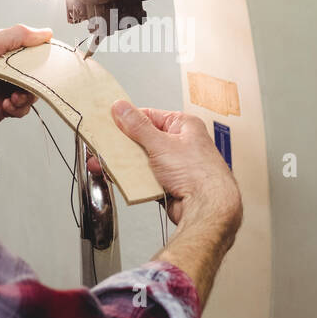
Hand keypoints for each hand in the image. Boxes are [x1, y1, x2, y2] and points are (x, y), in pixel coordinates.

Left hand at [0, 25, 51, 132]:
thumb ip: (18, 35)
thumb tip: (44, 32)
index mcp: (4, 52)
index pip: (32, 52)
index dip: (43, 55)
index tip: (50, 59)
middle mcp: (6, 71)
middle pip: (35, 75)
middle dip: (37, 79)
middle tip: (35, 80)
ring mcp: (5, 90)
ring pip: (31, 94)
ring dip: (27, 95)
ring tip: (15, 94)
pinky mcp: (3, 108)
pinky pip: (21, 110)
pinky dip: (18, 107)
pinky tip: (7, 103)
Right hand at [109, 100, 241, 234]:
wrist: (207, 209)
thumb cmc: (198, 175)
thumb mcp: (161, 144)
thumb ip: (138, 126)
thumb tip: (122, 108)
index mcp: (183, 126)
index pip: (149, 116)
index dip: (128, 120)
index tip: (110, 124)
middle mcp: (181, 143)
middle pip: (144, 139)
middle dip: (126, 146)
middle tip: (109, 148)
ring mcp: (175, 165)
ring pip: (144, 160)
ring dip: (130, 164)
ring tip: (115, 166)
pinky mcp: (170, 183)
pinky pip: (147, 177)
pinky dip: (137, 179)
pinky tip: (128, 180)